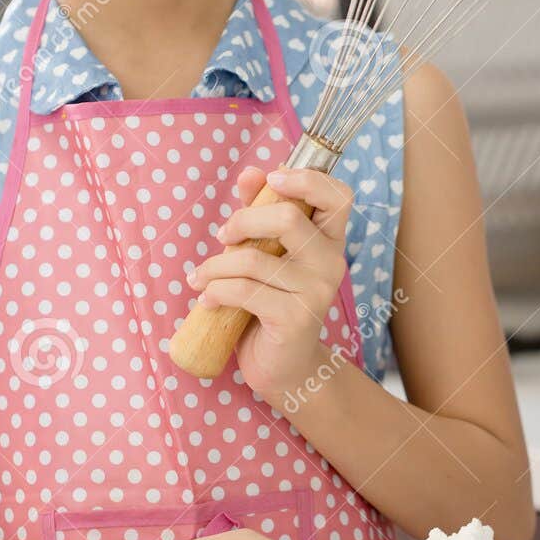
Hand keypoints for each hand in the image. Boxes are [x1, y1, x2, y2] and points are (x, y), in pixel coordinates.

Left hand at [185, 164, 353, 403]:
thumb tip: (250, 173)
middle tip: (222, 237)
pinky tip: (206, 299)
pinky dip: (216, 291)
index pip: (339, 195)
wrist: (283, 366)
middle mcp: (332, 262)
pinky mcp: (296, 318)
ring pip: (255, 259)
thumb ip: (259, 211)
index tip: (273, 180)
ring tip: (200, 277)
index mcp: (330, 239)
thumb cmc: (271, 302)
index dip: (308, 179)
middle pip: (288, 218)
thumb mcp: (266, 253)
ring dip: (215, 266)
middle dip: (242, 221)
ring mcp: (318, 292)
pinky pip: (245, 291)